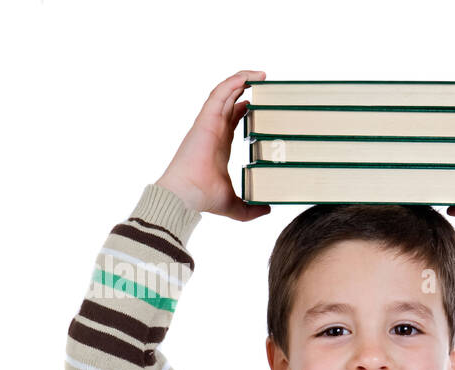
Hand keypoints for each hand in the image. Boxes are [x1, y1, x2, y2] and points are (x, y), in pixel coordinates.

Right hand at [156, 70, 270, 221]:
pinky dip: (233, 82)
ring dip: (241, 80)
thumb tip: (267, 209)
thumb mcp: (236, 205)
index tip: (255, 105)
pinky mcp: (206, 119)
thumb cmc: (203, 198)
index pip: (230, 120)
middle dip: (243, 90)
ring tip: (261, 75)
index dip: (243, 109)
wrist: (187, 196)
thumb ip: (251, 208)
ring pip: (224, 93)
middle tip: (263, 83)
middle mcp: (213, 130)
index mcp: (218, 144)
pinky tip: (248, 77)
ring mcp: (209, 123)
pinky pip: (220, 93)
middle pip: (228, 102)